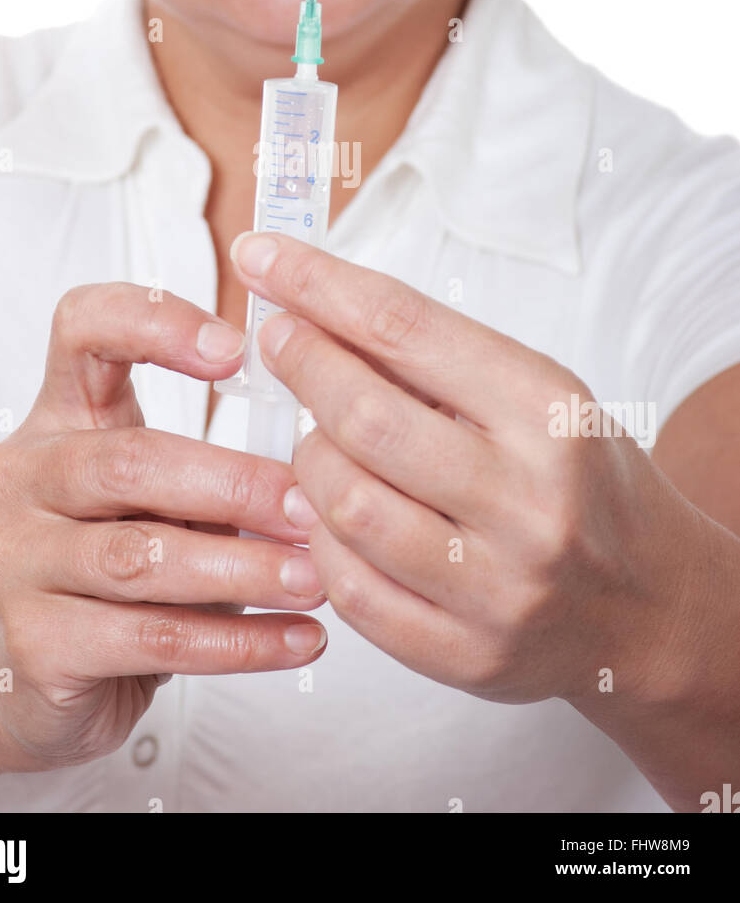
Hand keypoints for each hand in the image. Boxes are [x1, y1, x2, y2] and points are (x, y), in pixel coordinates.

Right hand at [0, 282, 326, 771]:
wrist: (46, 678)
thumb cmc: (126, 559)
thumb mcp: (165, 493)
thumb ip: (219, 462)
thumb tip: (325, 459)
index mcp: (58, 413)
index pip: (83, 327)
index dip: (156, 323)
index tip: (239, 349)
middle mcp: (20, 476)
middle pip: (128, 460)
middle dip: (234, 486)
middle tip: (311, 509)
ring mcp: (13, 561)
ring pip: (141, 558)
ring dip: (244, 570)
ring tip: (318, 580)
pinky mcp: (32, 645)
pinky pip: (150, 639)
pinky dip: (237, 642)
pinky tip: (296, 639)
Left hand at [230, 231, 696, 706]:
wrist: (647, 602)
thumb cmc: (578, 477)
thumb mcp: (537, 395)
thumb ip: (437, 362)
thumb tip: (315, 310)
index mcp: (548, 414)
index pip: (405, 328)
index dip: (317, 285)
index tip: (264, 257)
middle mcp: (527, 502)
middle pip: (364, 417)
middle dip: (302, 363)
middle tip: (279, 339)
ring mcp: (496, 588)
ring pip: (345, 505)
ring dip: (307, 456)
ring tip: (318, 436)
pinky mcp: (463, 654)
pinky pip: (348, 587)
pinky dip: (319, 536)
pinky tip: (327, 510)